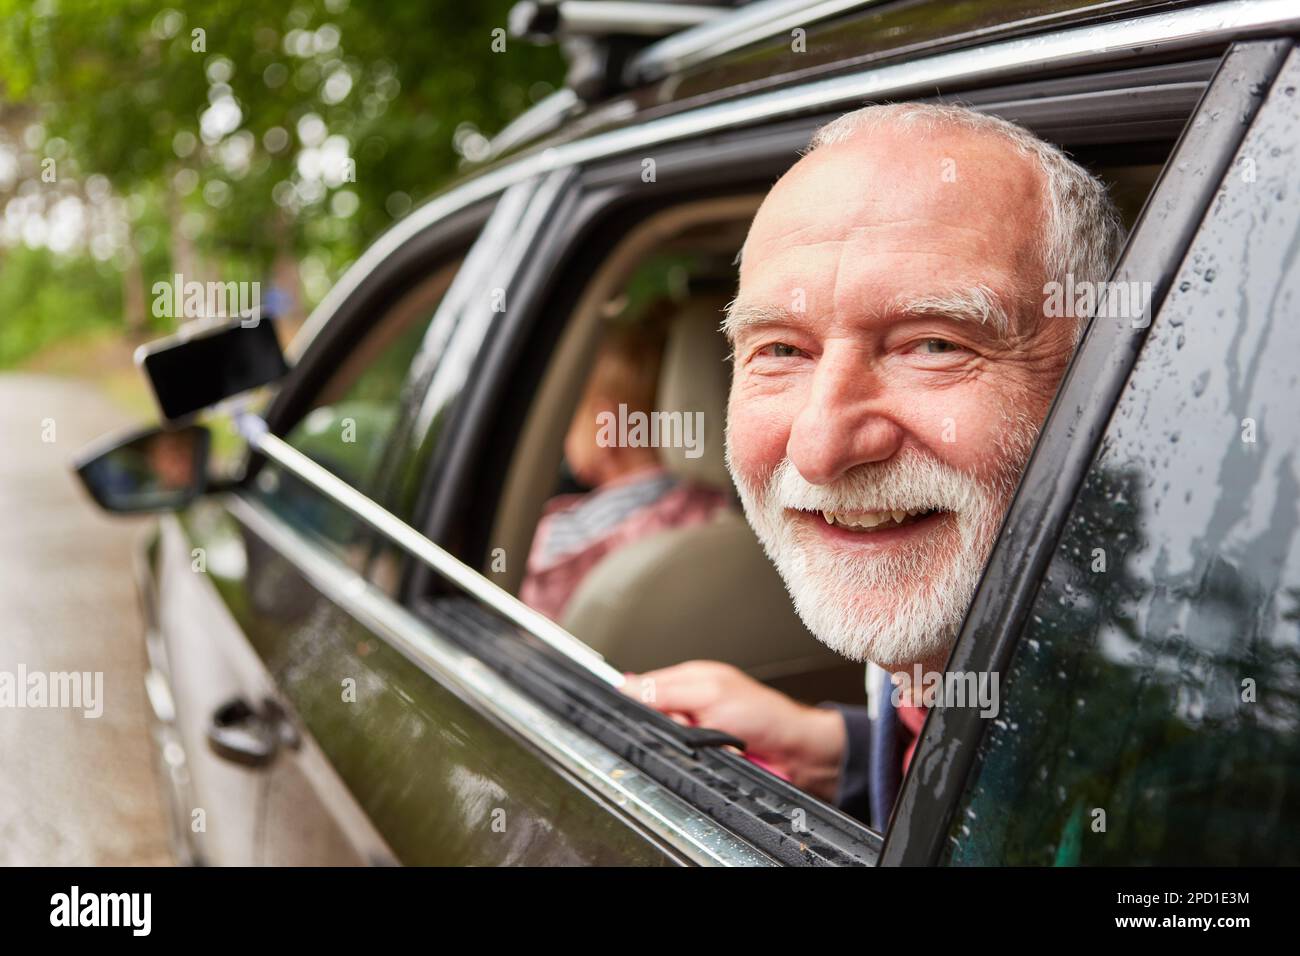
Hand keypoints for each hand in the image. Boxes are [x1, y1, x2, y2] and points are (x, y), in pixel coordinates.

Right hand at [621, 661, 845, 801]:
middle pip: (653, 720)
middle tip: (693, 727)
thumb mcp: (711, 695)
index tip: (645, 713)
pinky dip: (695, 762)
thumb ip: (668, 691)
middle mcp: (689, 704)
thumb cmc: (765, 715)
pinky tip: (713, 756)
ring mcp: (697, 731)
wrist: (796, 752)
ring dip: (684, 747)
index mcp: (688, 679)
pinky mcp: (704, 755)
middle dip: (669, 728)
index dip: (638, 702)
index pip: (643, 687)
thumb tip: (628, 687)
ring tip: (712, 741)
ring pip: (666, 744)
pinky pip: (683, 761)